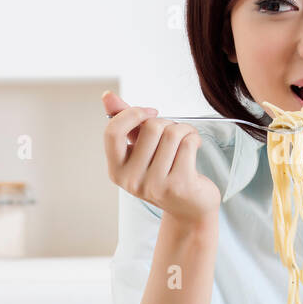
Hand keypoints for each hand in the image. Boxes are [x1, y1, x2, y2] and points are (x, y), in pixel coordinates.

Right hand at [102, 90, 220, 223]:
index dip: (133, 114)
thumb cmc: (165, 172)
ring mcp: (155, 185)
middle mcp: (132, 181)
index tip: (150, 112)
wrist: (190, 207)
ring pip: (172, 133)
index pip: (113, 132)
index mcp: (117, 170)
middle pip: (151, 127)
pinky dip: (195, 138)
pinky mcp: (179, 185)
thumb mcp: (141, 148)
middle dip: (168, 123)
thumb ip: (124, 122)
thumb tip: (108, 96)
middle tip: (174, 135)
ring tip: (186, 140)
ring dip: (184, 129)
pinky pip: (188, 143)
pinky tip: (194, 147)